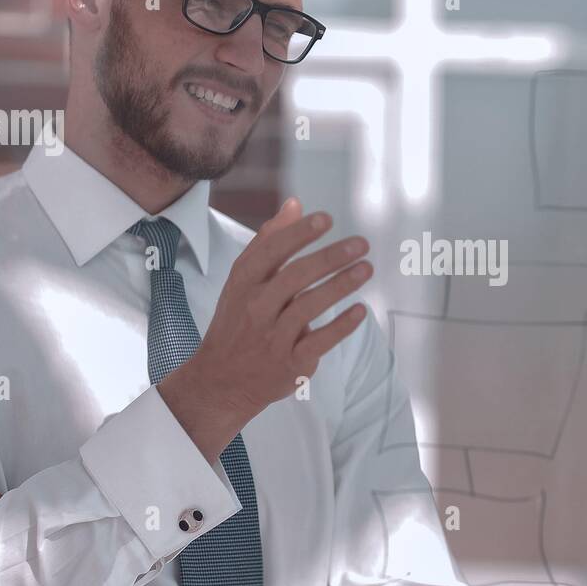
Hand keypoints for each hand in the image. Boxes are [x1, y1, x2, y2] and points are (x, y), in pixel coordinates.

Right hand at [158, 196, 372, 463]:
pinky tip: (360, 310)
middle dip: (330, 257)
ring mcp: (272, 336)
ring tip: (366, 269)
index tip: (326, 219)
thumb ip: (270, 241)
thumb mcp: (243, 281)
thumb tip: (296, 204)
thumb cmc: (238, 321)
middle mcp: (256, 307)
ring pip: (309, 306)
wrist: (220, 381)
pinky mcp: (290, 363)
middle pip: (295, 276)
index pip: (271, 251)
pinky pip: (319, 341)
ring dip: (341, 285)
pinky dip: (341, 326)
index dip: (299, 234)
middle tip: (360, 244)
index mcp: (243, 283)